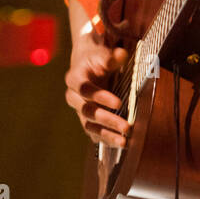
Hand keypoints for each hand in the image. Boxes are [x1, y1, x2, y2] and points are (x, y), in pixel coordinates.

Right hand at [64, 33, 130, 148]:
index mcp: (74, 78)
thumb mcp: (102, 54)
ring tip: (124, 141)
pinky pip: (94, 133)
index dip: (100, 97)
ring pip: (89, 126)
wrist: (86, 66)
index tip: (119, 103)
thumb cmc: (95, 59)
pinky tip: (120, 143)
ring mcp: (79, 111)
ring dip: (107, 135)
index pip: (85, 89)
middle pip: (87, 111)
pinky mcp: (86, 120)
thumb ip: (112, 57)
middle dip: (107, 120)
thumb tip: (122, 55)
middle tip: (126, 126)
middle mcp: (73, 97)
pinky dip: (106, 139)